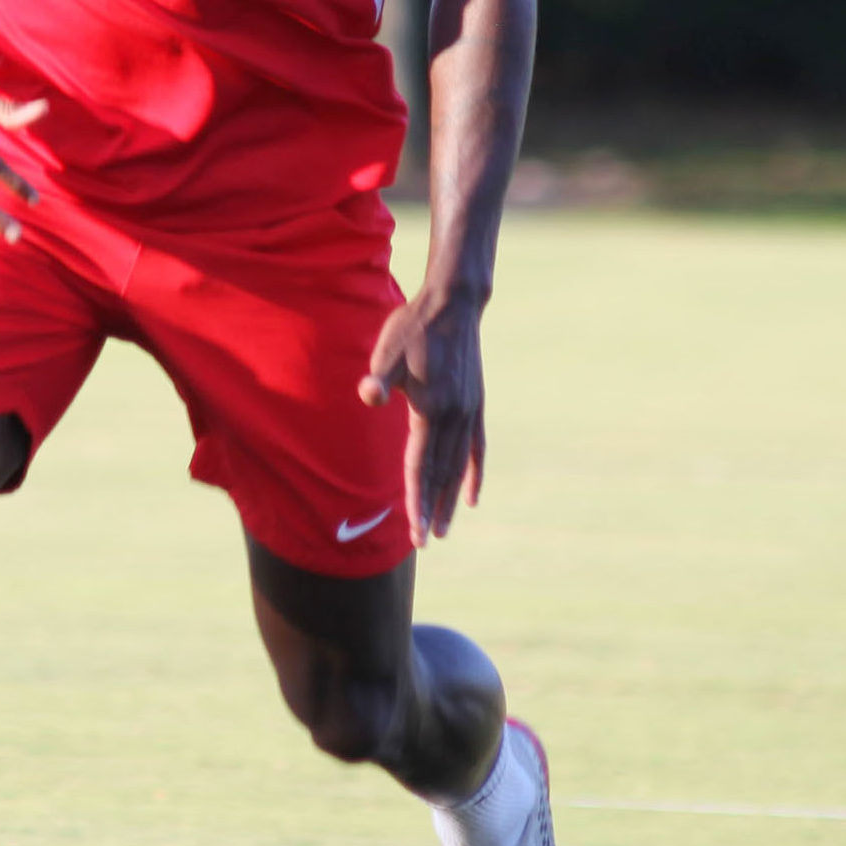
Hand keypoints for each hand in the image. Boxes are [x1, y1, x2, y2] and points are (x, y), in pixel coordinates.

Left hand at [359, 285, 487, 543]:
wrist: (452, 304)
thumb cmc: (413, 327)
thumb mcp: (388, 349)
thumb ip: (380, 377)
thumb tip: (367, 395)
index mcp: (431, 410)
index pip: (420, 467)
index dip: (415, 501)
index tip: (414, 532)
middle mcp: (454, 417)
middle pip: (441, 474)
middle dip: (432, 509)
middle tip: (426, 542)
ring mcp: (468, 412)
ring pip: (459, 466)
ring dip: (451, 499)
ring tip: (446, 528)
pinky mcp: (476, 405)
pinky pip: (477, 449)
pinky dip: (474, 474)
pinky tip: (473, 497)